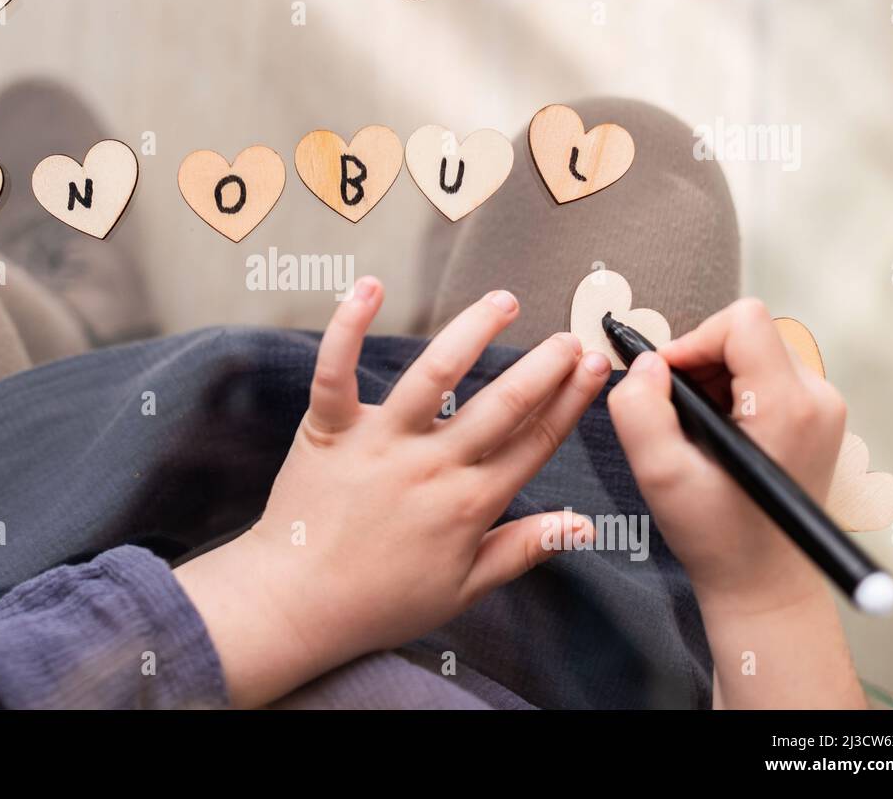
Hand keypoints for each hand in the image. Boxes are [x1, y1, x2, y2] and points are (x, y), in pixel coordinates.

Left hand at [175, 278, 611, 706]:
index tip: (595, 368)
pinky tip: (370, 287)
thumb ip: (525, 548)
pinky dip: (350, 327)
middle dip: (546, 364)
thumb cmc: (379, 601)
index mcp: (471, 504)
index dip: (572, 400)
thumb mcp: (465, 588)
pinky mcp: (330, 430)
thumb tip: (584, 525)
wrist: (297, 605)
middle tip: (570, 335)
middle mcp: (433, 467)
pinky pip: (337, 371)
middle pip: (504, 404)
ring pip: (435, 376)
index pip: (536, 441)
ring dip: (473, 333)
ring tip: (503, 302)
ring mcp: (380, 444)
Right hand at [607, 297, 864, 707]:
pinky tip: (716, 435)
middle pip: (746, 333)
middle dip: (700, 363)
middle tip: (678, 413)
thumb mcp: (661, 477)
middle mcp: (817, 400)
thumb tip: (645, 364)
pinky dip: (730, 392)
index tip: (669, 380)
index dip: (693, 341)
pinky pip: (763, 374)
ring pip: (753, 351)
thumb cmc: (722, 540)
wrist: (764, 583)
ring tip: (696, 429)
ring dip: (712, 379)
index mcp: (788, 407)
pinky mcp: (815, 417)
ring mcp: (821, 408)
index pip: (742, 322)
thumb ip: (640, 411)